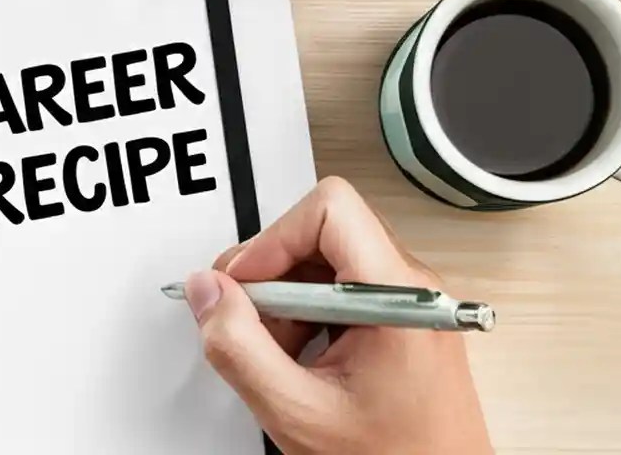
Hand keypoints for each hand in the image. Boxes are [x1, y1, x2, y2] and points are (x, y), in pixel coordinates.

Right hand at [182, 177, 491, 454]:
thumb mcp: (298, 411)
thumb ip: (240, 348)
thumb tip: (207, 292)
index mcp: (401, 296)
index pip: (330, 209)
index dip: (273, 240)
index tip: (244, 282)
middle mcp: (413, 287)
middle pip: (323, 230)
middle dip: (272, 274)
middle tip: (247, 319)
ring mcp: (409, 302)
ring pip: (326, 260)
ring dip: (285, 301)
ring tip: (277, 353)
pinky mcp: (399, 319)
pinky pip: (339, 291)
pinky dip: (304, 318)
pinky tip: (299, 361)